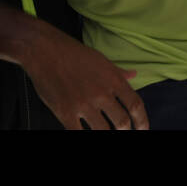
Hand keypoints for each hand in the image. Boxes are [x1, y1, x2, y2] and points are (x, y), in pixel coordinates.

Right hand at [20, 24, 148, 129]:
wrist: (43, 49)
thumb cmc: (72, 52)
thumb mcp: (100, 59)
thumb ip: (118, 71)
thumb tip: (135, 75)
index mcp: (112, 79)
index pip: (135, 105)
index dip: (142, 121)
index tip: (143, 129)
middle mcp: (101, 92)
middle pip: (122, 122)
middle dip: (125, 131)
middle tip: (122, 132)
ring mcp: (83, 104)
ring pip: (103, 131)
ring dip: (107, 135)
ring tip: (105, 132)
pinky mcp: (65, 112)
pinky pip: (79, 133)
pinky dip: (84, 136)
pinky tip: (84, 133)